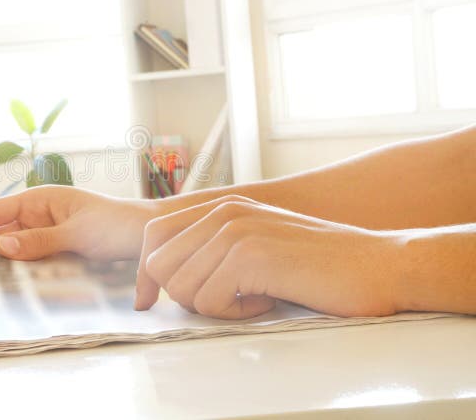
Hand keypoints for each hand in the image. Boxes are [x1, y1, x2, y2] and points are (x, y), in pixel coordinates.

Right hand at [0, 185, 159, 260]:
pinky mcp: (54, 256)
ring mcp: (44, 238)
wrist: (147, 237)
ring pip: (14, 254)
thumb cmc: (115, 224)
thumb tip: (0, 247)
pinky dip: (23, 276)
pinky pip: (31, 266)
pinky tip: (15, 292)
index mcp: (36, 200)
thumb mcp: (76, 232)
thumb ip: (39, 240)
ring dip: (4, 268)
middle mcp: (35, 217)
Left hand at [134, 195, 404, 318]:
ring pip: (180, 287)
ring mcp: (234, 231)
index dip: (145, 273)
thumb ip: (215, 249)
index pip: (154, 236)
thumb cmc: (317, 264)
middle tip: (223, 301)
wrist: (376, 264)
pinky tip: (266, 302)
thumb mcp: (258, 243)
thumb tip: (163, 278)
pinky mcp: (249, 256)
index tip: (149, 302)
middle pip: (158, 264)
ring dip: (212, 306)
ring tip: (251, 300)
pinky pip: (208, 302)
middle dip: (181, 295)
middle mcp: (223, 213)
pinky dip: (233, 314)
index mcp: (221, 207)